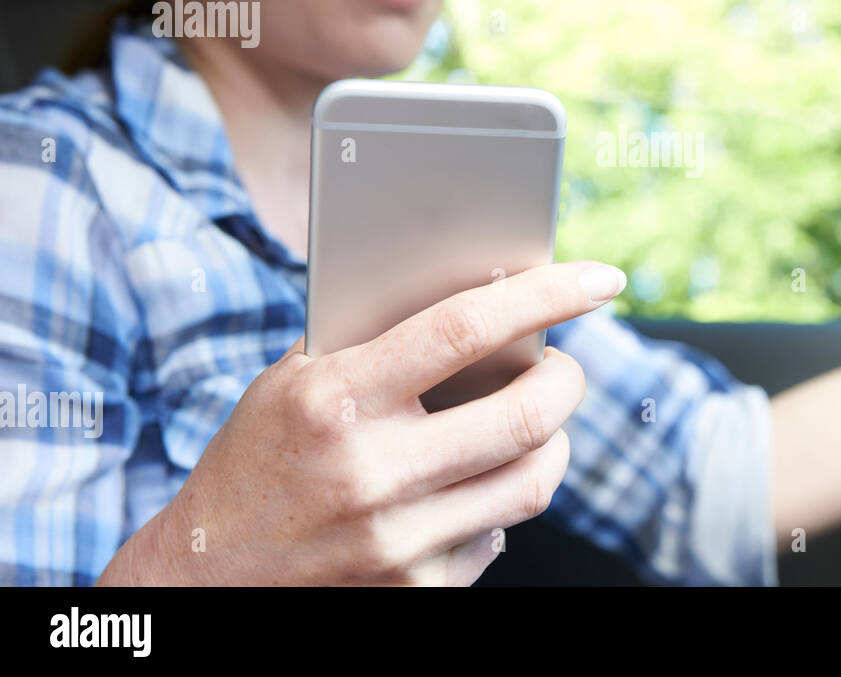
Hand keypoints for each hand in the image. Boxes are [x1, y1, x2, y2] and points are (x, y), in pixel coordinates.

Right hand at [96, 259, 627, 585]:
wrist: (209, 577)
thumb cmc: (260, 458)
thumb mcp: (294, 380)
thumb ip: (377, 338)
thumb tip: (488, 294)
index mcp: (337, 401)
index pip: (468, 328)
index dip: (548, 294)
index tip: (601, 279)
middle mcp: (372, 475)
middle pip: (527, 415)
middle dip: (568, 380)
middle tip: (563, 366)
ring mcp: (399, 543)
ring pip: (533, 480)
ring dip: (554, 441)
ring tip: (537, 420)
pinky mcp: (418, 592)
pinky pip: (501, 534)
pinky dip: (502, 501)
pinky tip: (475, 484)